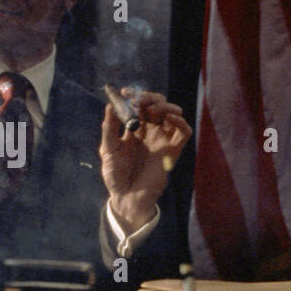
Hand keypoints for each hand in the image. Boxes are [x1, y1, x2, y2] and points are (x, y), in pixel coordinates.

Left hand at [99, 88, 191, 231]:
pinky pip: (183, 132)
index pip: (139, 105)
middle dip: (149, 97)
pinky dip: (180, 122)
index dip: (134, 96)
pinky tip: (169, 118)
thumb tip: (109, 106)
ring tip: (151, 110)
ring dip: (165, 106)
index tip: (124, 92)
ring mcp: (162, 140)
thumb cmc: (115, 175)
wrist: (126, 197)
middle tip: (138, 100)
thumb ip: (109, 128)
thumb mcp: (108, 149)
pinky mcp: (172, 151)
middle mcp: (150, 131)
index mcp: (135, 128)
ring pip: (173, 114)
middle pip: (158, 105)